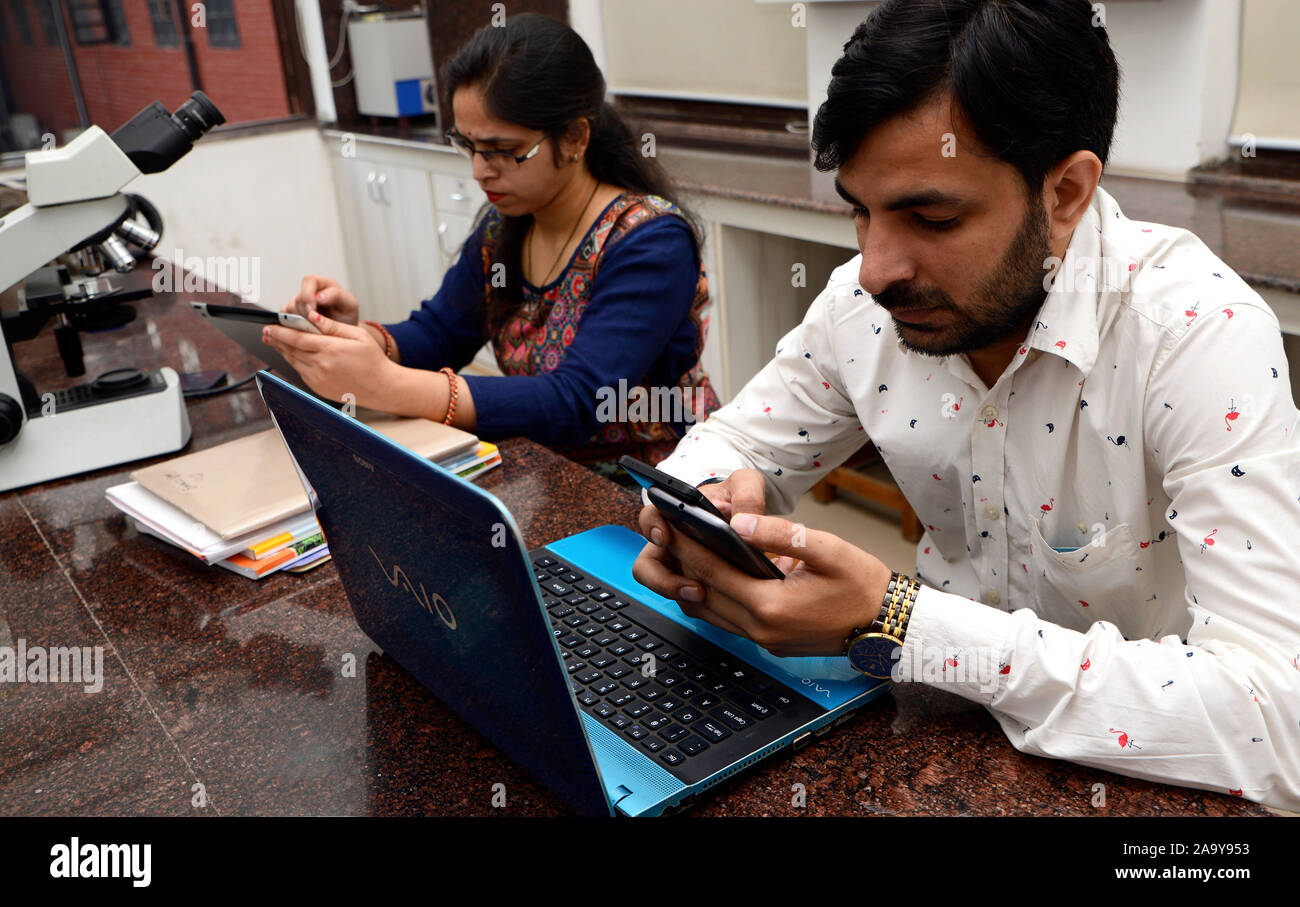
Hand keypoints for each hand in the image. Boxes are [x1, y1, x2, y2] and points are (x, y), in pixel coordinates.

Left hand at [263, 311, 397, 407]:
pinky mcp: (318, 388)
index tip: (269, 326)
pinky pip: (300, 372)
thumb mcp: (358, 336)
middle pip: (291, 349)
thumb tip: (312, 316)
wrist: (381, 387)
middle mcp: (321, 365)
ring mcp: (318, 379)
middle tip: (267, 331)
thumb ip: (333, 326)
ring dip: (283, 350)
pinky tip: (293, 354)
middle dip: (277, 339)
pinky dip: (294, 361)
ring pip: (293, 361)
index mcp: (331, 349)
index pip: (297, 338)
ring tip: (275, 341)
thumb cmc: (373, 360)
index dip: (280, 331)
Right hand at [281, 275, 358, 325]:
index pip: (309, 281)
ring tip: (314, 328)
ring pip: (289, 309)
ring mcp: (299, 303)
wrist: (344, 335)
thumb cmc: (347, 318)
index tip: (313, 310)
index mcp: (324, 284)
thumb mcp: (349, 305)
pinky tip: (304, 330)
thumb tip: (319, 296)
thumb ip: (337, 296)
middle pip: (297, 297)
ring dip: (300, 321)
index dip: (308, 295)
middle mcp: (310, 292)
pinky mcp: (291, 315)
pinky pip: (284, 318)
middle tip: (314, 323)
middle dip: (305, 312)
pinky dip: (292, 326)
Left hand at [632, 490, 893, 657]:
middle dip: (683, 563)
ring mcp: (766, 641)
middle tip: (667, 535)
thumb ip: (780, 535)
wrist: (889, 626)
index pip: (713, 572)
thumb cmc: (863, 586)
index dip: (687, 546)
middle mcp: (762, 629)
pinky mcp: (772, 643)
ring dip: (694, 584)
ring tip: (683, 554)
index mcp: (771, 606)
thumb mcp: (827, 550)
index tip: (669, 525)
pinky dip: (714, 599)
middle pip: (705, 594)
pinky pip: (729, 622)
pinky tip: (712, 578)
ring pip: (711, 613)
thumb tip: (738, 523)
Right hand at [638, 469, 769, 590]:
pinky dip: (702, 604)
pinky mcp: (696, 588)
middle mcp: (674, 544)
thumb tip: (743, 520)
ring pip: (666, 588)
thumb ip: (746, 494)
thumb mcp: (746, 486)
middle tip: (689, 582)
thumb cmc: (740, 500)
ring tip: (701, 593)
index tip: (665, 535)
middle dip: (662, 579)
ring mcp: (682, 568)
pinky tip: (723, 601)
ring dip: (679, 593)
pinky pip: (688, 602)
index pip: (651, 518)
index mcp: (678, 514)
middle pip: (648, 566)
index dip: (652, 527)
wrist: (756, 525)